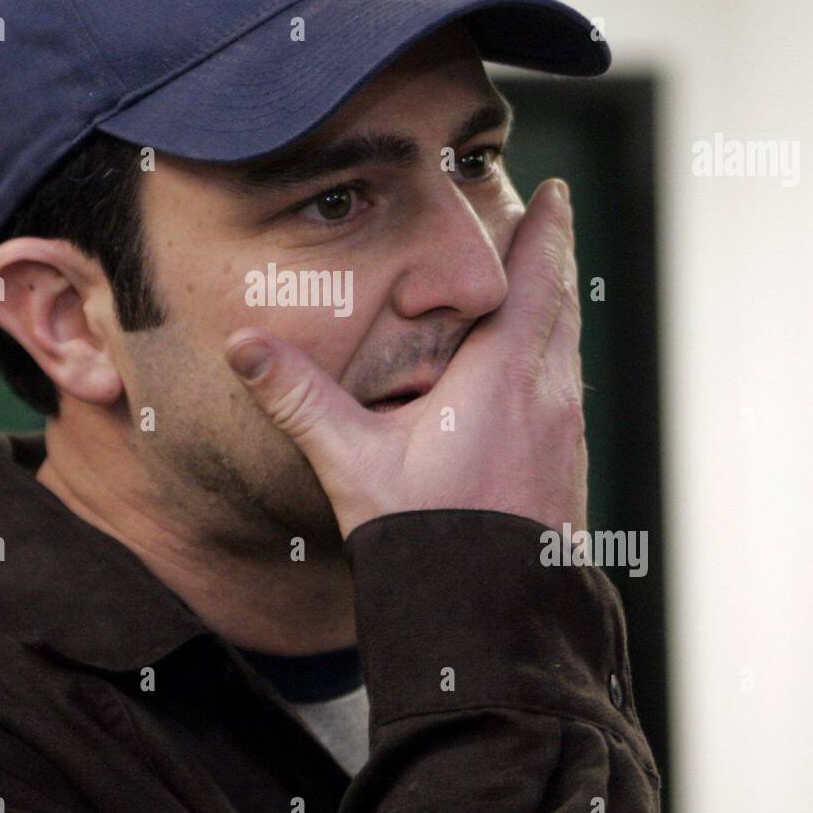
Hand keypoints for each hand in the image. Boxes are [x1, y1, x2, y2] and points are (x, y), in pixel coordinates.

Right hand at [223, 178, 587, 540]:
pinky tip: (533, 375)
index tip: (555, 191)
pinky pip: (566, 391)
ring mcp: (566, 438)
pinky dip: (555, 358)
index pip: (534, 281)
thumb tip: (243, 345)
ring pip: (569, 350)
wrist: (488, 621)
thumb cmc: (424, 539)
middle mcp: (547, 400)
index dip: (546, 230)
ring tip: (541, 286)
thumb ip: (298, 399)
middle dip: (554, 257)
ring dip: (557, 309)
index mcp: (502, 380)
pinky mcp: (569, 470)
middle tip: (551, 219)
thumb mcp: (351, 463)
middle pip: (561, 306)